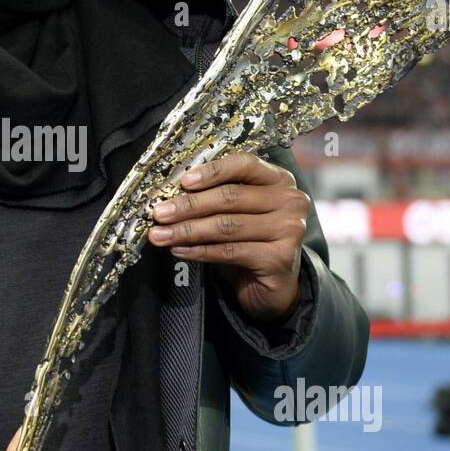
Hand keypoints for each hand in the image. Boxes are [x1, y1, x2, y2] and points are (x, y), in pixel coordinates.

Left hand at [147, 152, 309, 324]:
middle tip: (159, 213)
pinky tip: (179, 250)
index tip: (182, 181)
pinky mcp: (280, 258)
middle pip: (231, 197)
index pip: (244, 164)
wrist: (273, 286)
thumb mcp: (237, 213)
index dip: (212, 171)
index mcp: (279, 179)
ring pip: (227, 226)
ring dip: (188, 230)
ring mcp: (289, 230)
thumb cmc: (250, 241)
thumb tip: (171, 195)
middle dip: (189, 206)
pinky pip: (230, 251)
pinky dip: (200, 251)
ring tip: (160, 235)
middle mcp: (290, 200)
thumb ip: (215, 198)